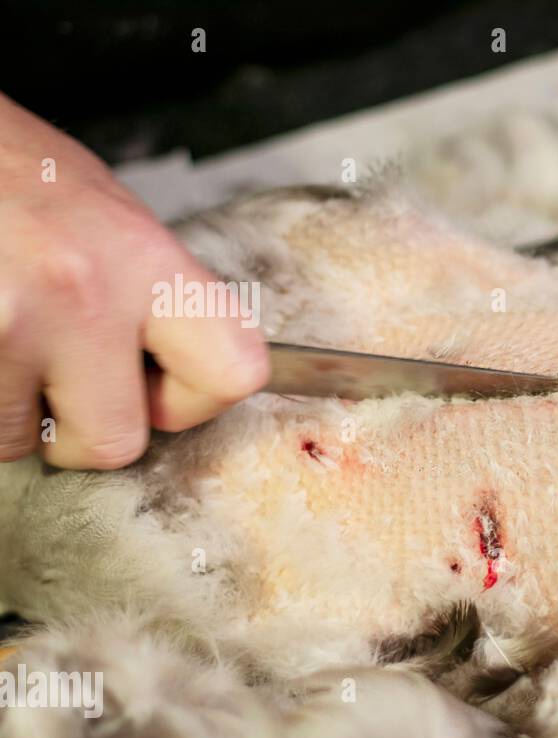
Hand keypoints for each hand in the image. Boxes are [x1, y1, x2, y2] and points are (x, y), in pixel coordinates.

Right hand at [0, 95, 267, 469]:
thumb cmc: (15, 175)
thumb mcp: (116, 223)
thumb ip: (159, 301)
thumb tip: (186, 373)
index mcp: (146, 258)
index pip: (235, 373)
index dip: (195, 399)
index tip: (162, 386)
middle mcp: (86, 293)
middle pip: (115, 442)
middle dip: (81, 428)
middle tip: (59, 379)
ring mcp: (11, 322)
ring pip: (20, 442)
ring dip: (11, 410)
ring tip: (6, 338)